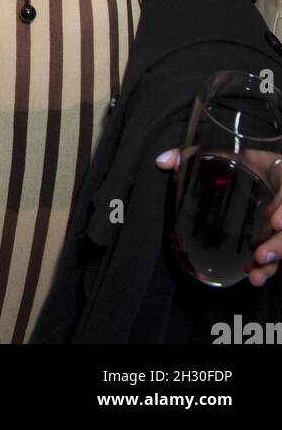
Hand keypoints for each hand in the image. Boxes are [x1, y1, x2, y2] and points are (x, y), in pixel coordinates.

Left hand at [156, 148, 281, 285]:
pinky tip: (254, 277)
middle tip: (260, 255)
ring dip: (273, 262)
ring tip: (255, 275)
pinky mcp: (275, 235)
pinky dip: (268, 268)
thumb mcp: (224, 152)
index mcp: (280, 178)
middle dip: (278, 245)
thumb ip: (192, 155)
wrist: (266, 168)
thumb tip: (161, 161)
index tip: (275, 221)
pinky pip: (277, 255)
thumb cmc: (246, 159)